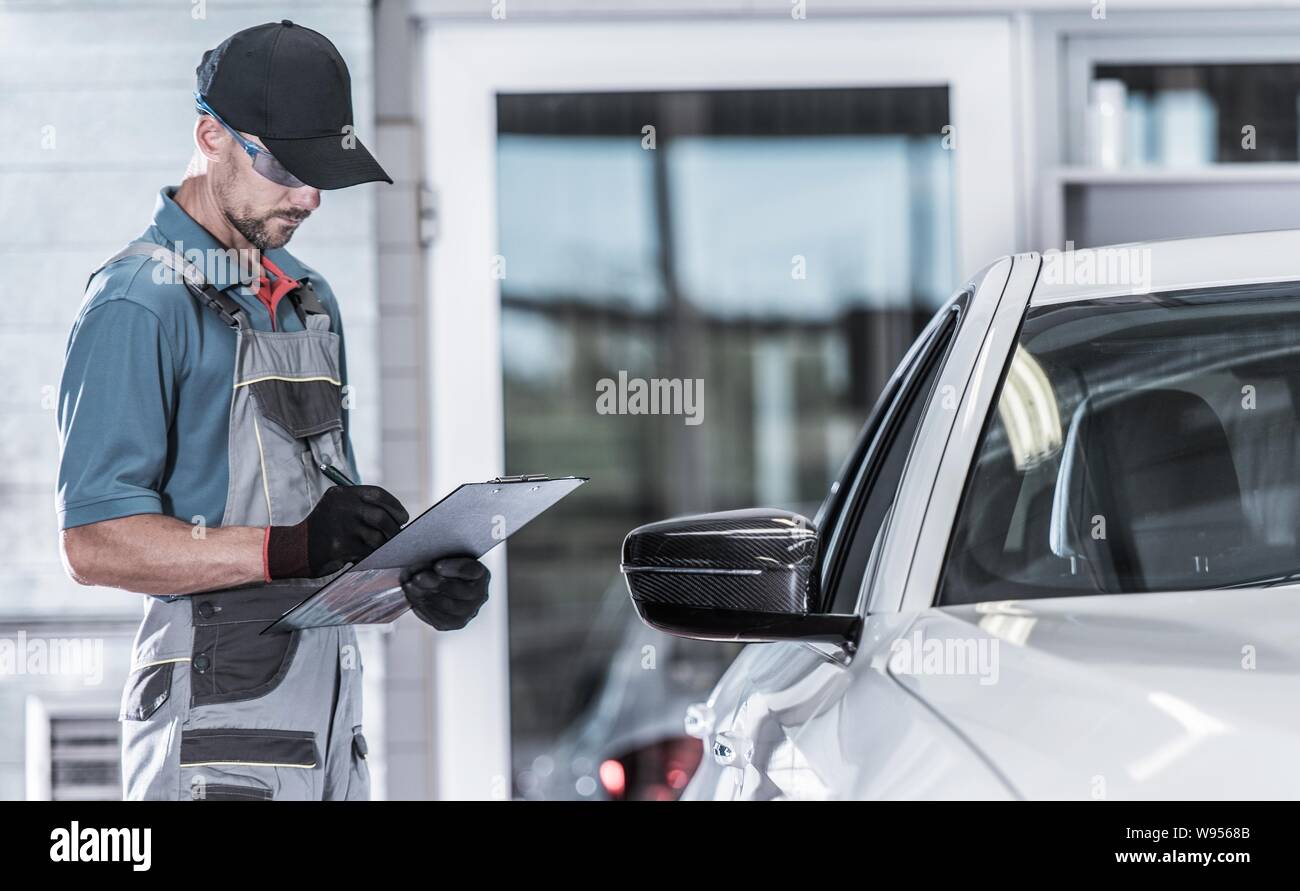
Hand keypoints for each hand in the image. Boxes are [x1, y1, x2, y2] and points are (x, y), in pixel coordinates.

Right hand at [266, 485, 408, 579]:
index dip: (395, 506)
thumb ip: (360, 506)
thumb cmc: (323, 529)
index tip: (403, 517)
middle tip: (396, 536)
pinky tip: (366, 555)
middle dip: (393, 529)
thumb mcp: (336, 507)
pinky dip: (371, 555)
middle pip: (381, 517)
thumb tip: (396, 517)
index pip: (378, 494)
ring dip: (382, 545)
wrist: (294, 548)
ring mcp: (340, 526)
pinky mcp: (340, 546)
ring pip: (376, 537)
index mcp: (342, 493)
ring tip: (379, 547)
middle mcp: (341, 506)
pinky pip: (367, 551)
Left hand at [402, 557, 489, 630]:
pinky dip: (422, 606)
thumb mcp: (446, 558)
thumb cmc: (446, 570)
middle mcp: (479, 594)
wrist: (446, 588)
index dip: (454, 569)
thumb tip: (420, 558)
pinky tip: (413, 596)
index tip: (437, 566)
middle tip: (417, 577)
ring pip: (446, 605)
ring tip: (410, 586)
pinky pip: (438, 617)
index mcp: (480, 574)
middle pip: (457, 590)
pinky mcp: (454, 623)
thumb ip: (439, 556)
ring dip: (424, 594)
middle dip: (434, 583)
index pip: (471, 571)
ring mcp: (469, 611)